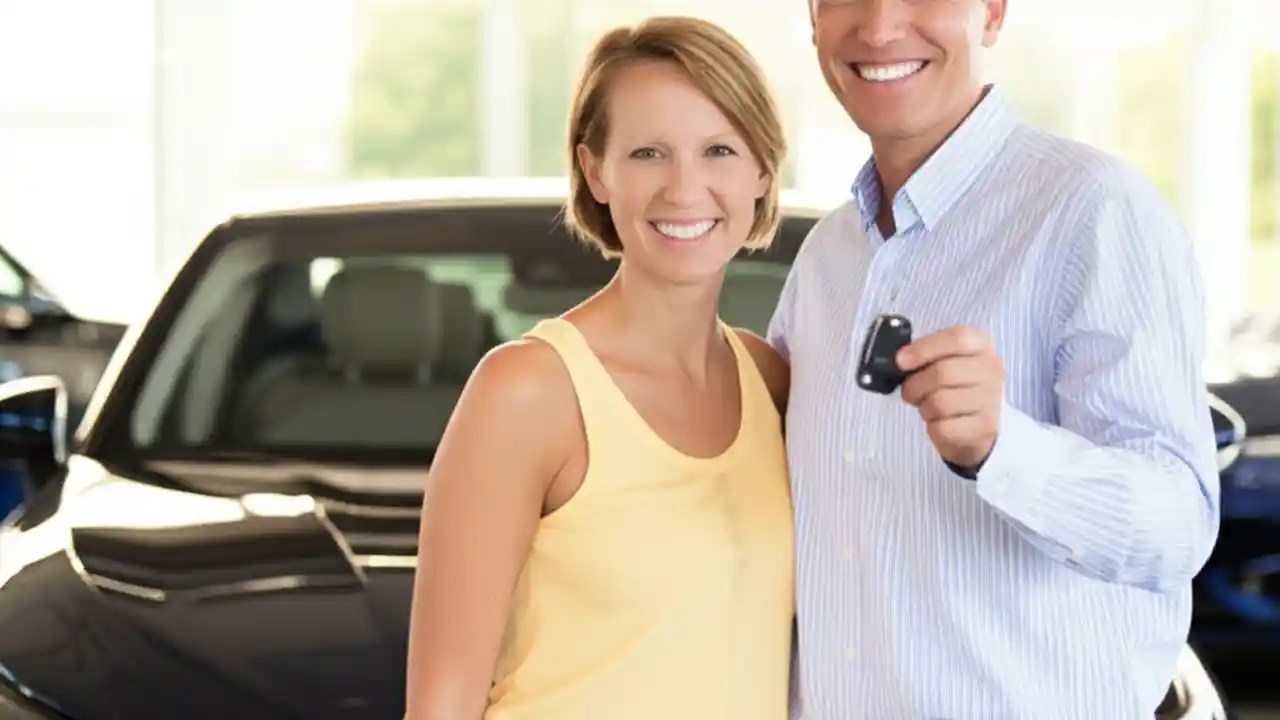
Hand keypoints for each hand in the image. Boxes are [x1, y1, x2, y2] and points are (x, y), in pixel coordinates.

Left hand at [896, 326, 1004, 470]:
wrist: (979, 422)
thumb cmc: (955, 386)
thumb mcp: (944, 360)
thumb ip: (925, 353)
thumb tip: (901, 359)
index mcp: (981, 345)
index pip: (957, 339)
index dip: (924, 349)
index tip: (901, 361)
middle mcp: (991, 370)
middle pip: (943, 372)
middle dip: (915, 384)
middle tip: (910, 391)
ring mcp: (991, 400)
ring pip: (940, 402)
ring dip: (924, 406)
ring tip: (929, 406)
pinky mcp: (984, 427)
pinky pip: (942, 427)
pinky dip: (932, 426)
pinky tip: (940, 421)